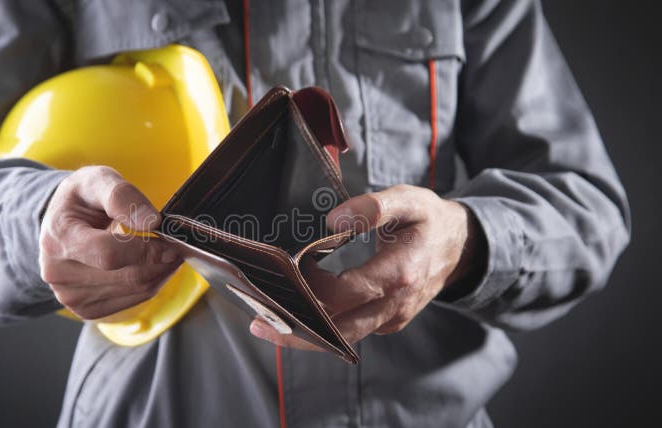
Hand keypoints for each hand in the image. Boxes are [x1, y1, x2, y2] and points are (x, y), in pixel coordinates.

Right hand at [39, 166, 180, 318]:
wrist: (61, 222)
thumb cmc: (82, 199)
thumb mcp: (97, 180)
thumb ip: (122, 196)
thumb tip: (152, 222)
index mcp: (59, 237)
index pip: (109, 254)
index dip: (146, 249)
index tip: (170, 239)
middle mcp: (58, 272)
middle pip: (127, 277)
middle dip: (160, 260)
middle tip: (177, 244)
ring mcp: (70, 296)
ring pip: (136, 291)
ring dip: (161, 272)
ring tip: (167, 251)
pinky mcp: (86, 309)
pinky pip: (134, 301)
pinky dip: (152, 283)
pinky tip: (152, 265)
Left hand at [249, 184, 482, 349]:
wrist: (462, 247)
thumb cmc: (430, 221)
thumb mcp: (409, 200)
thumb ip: (374, 207)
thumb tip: (335, 221)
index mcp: (400, 274)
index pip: (345, 294)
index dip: (311, 289)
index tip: (283, 275)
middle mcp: (395, 305)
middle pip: (338, 331)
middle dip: (297, 329)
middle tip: (257, 322)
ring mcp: (391, 318)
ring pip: (342, 339)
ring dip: (305, 334)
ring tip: (266, 323)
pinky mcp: (386, 322)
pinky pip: (351, 332)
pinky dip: (323, 328)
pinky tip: (297, 313)